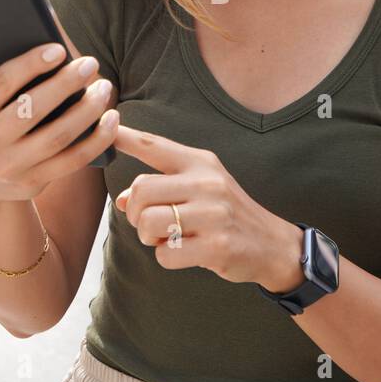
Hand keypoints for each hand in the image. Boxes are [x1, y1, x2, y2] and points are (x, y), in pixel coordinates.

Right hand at [0, 9, 118, 209]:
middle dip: (64, 85)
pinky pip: (72, 160)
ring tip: (105, 88)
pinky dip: (96, 140)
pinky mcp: (34, 183)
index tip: (58, 48)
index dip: (29, 65)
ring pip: (56, 137)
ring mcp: (9, 167)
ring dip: (86, 111)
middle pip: (31, 110)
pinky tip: (111, 119)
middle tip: (90, 63)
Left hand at [111, 124, 303, 289]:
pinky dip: (166, 258)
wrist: (273, 244)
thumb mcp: (200, 189)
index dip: (125, 136)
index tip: (106, 123)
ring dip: (148, 237)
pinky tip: (186, 252)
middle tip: (148, 222)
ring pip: (148, 222)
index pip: (155, 145)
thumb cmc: (227, 214)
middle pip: (140, 190)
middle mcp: (207, 182)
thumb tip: (120, 200)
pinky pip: (165, 254)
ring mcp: (213, 214)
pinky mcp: (217, 246)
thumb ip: (162, 189)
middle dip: (134, 211)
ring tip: (167, 238)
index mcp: (201, 162)